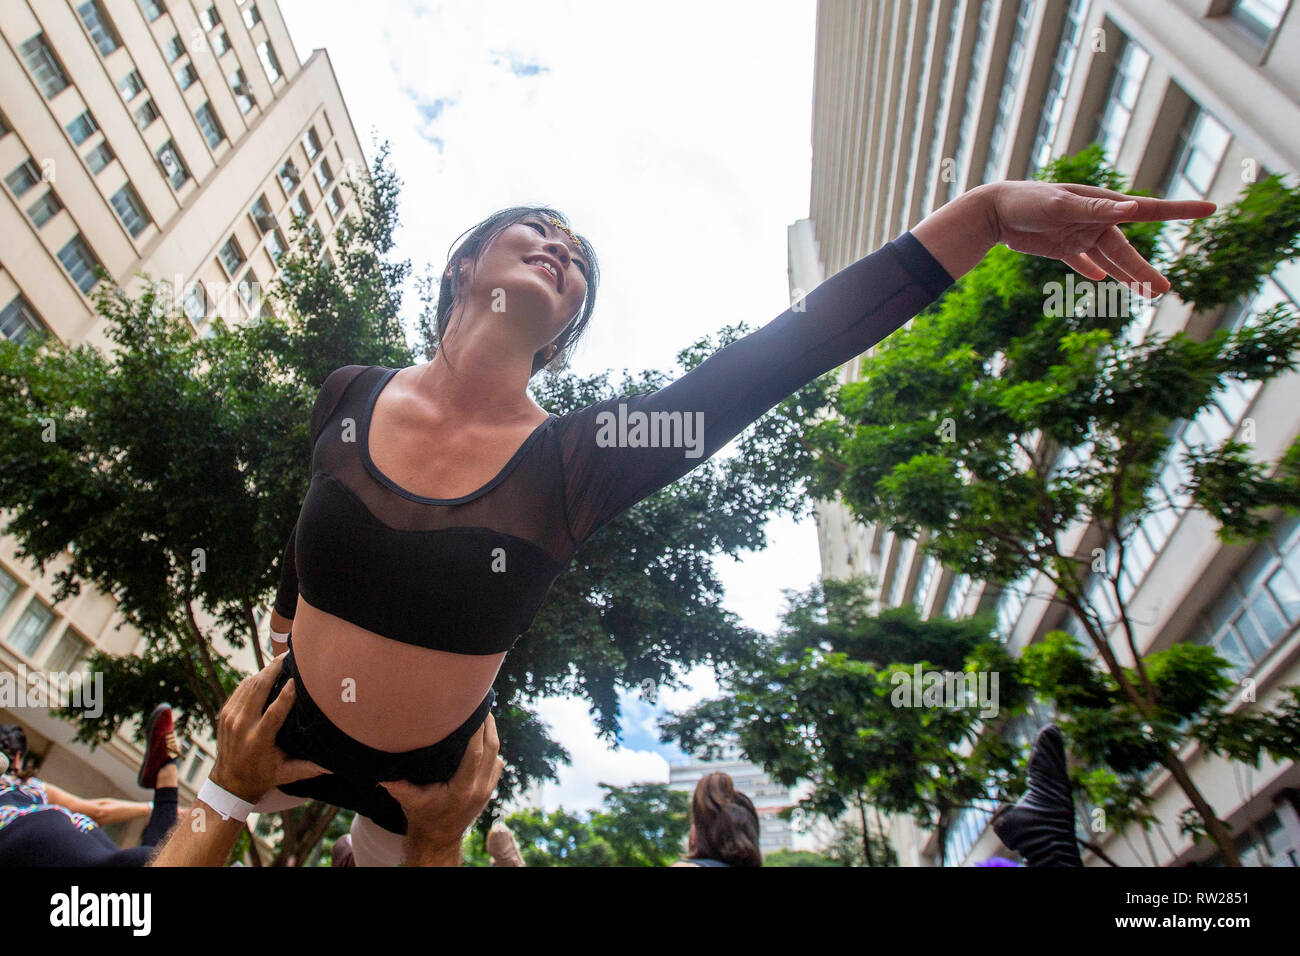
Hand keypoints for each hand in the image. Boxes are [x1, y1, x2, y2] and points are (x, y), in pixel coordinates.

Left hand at [207, 658, 328, 802]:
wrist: (229, 782)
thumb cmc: (262, 776)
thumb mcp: (286, 774)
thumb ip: (309, 768)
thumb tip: (334, 766)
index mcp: (258, 741)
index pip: (272, 714)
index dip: (284, 697)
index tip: (295, 681)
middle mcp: (242, 726)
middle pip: (257, 690)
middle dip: (273, 670)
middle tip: (290, 655)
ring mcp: (230, 717)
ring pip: (248, 685)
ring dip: (265, 671)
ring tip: (282, 659)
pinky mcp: (225, 712)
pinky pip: (241, 688)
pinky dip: (255, 678)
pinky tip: (267, 672)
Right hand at [379, 712, 503, 864]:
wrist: (438, 840)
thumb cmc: (423, 817)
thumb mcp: (410, 801)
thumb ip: (398, 786)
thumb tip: (382, 773)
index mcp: (463, 788)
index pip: (476, 753)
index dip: (477, 730)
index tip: (474, 710)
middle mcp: (479, 788)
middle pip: (492, 748)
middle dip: (488, 725)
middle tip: (480, 704)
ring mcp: (487, 789)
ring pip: (496, 754)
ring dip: (491, 733)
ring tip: (482, 714)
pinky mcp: (489, 789)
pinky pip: (496, 762)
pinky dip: (492, 747)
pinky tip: (483, 734)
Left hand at [982, 181, 1216, 292]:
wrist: (993, 209)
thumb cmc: (1027, 200)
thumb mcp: (1060, 204)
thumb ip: (1094, 209)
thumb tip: (1132, 208)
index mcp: (1103, 206)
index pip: (1149, 210)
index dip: (1181, 211)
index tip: (1211, 209)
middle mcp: (1095, 220)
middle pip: (1126, 250)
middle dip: (1144, 270)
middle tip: (1165, 290)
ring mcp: (1079, 234)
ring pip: (1110, 259)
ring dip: (1127, 276)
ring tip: (1148, 294)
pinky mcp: (1060, 246)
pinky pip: (1082, 261)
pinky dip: (1092, 269)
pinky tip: (1103, 280)